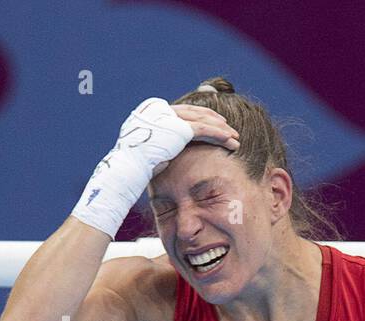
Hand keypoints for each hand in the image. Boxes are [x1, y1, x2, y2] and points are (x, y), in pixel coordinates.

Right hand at [71, 98, 238, 237]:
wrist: (129, 168)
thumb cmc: (136, 164)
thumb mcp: (150, 145)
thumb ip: (163, 137)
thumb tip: (171, 146)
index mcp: (150, 109)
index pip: (180, 110)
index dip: (199, 115)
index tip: (212, 121)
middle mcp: (158, 108)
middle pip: (193, 111)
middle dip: (213, 119)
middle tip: (228, 127)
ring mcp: (168, 116)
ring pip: (202, 120)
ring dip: (221, 129)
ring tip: (235, 137)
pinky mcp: (178, 128)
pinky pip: (204, 130)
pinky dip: (219, 135)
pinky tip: (231, 141)